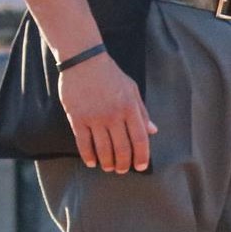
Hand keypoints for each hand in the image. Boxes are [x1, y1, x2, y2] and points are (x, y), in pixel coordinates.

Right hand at [58, 53, 156, 172]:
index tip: (141, 167)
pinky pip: (83, 143)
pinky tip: (92, 162)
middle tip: (122, 170)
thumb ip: (142, 112)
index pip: (140, 139)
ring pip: (103, 149)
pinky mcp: (77, 118)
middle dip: (123, 164)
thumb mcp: (132, 90)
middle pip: (122, 148)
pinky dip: (88, 155)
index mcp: (130, 108)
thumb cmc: (110, 75)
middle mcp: (114, 115)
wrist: (83, 60)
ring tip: (108, 167)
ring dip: (107, 162)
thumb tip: (153, 131)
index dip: (142, 156)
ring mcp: (95, 117)